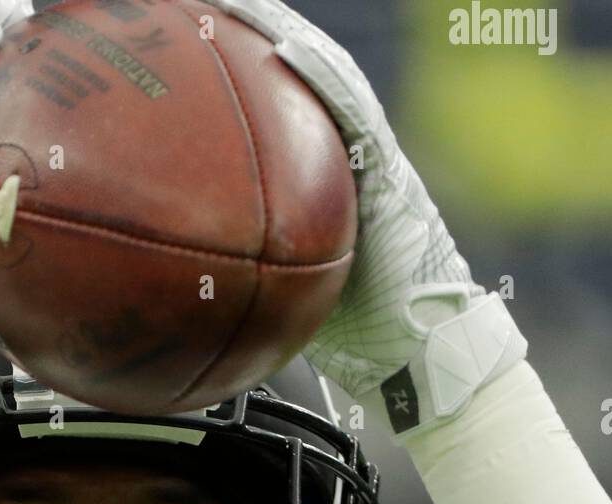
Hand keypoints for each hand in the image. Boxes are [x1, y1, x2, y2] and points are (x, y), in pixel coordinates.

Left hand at [200, 0, 526, 437]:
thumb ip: (255, 272)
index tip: (196, 39)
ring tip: (237, 4)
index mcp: (330, 179)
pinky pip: (355, 118)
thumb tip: (185, 277)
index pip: (281, 107)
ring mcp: (377, 162)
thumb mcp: (295, 299)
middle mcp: (353, 159)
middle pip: (301, 78)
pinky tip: (283, 50)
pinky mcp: (394, 177)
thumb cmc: (365, 339)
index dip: (243, 69)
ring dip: (283, 36)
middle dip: (255, 34)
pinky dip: (321, 81)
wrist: (425, 360)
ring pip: (328, 81)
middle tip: (204, 4)